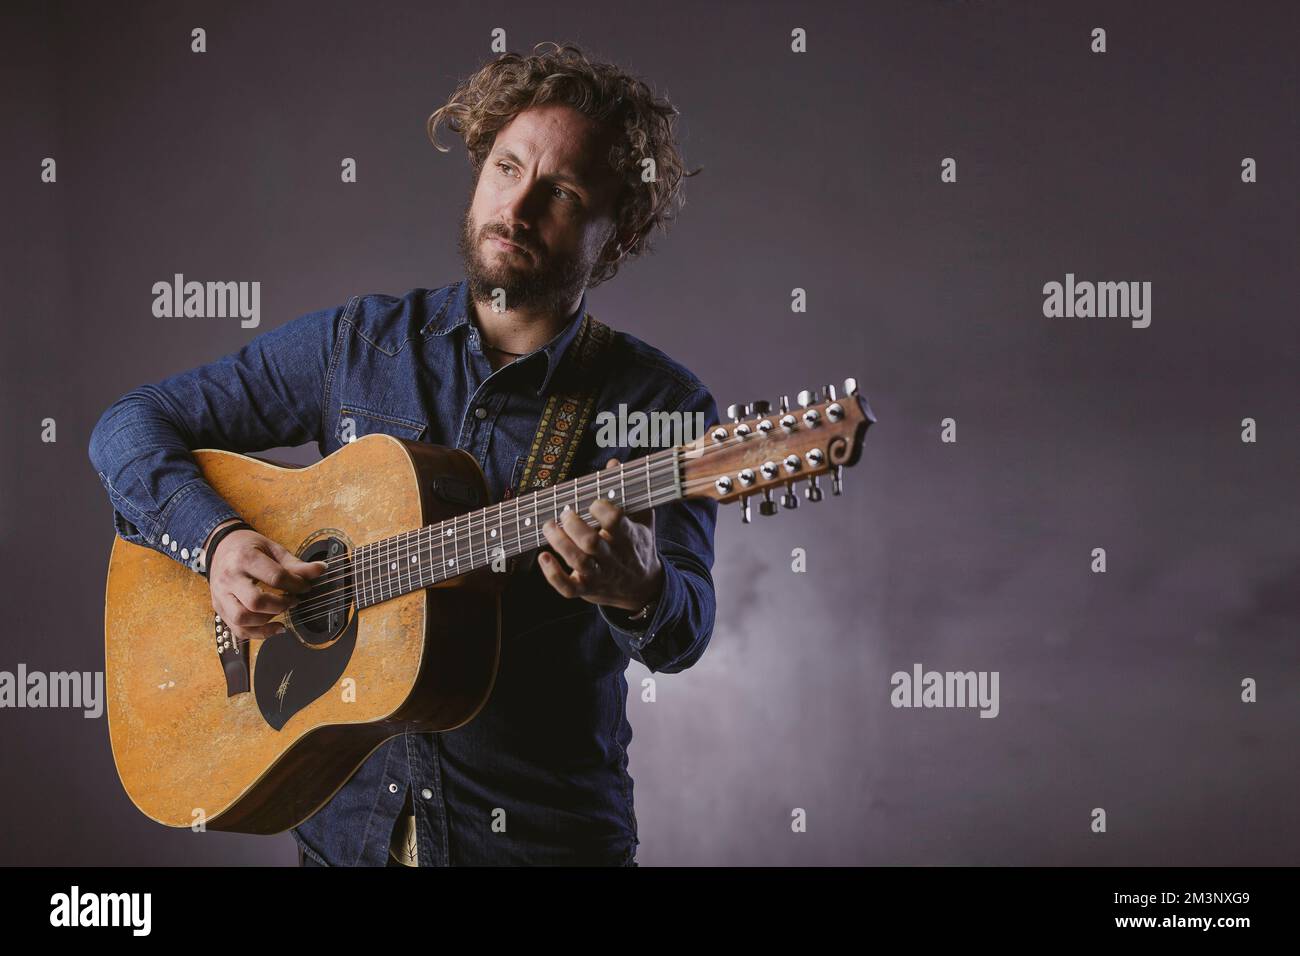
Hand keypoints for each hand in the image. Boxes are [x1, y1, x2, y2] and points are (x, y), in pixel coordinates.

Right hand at [205, 520, 327, 642]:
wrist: (221, 546)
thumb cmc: (249, 547)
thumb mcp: (273, 549)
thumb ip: (295, 564)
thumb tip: (321, 569)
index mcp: (244, 559)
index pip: (275, 578)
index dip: (296, 585)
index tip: (305, 587)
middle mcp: (229, 578)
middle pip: (256, 602)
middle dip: (281, 605)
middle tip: (293, 600)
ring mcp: (221, 595)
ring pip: (242, 619)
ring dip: (267, 621)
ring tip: (281, 610)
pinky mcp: (219, 608)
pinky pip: (238, 630)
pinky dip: (259, 634)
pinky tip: (275, 627)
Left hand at [539, 458, 663, 610]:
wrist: (643, 588)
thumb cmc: (639, 547)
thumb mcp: (642, 520)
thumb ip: (628, 492)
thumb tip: (612, 463)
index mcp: (629, 538)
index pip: (616, 522)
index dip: (602, 509)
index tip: (593, 502)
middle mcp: (614, 559)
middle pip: (592, 543)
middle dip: (574, 525)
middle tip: (565, 512)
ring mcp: (600, 576)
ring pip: (578, 562)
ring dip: (560, 542)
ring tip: (548, 525)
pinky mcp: (586, 589)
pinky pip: (567, 588)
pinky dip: (552, 574)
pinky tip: (543, 556)